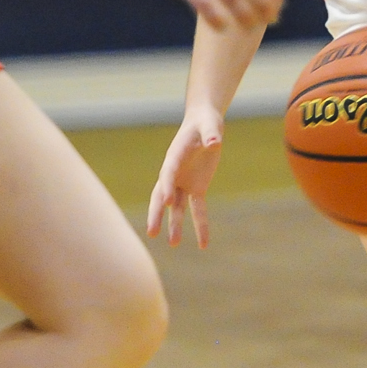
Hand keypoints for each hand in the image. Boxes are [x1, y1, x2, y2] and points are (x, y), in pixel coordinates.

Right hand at [147, 108, 224, 248]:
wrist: (204, 125)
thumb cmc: (205, 123)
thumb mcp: (210, 126)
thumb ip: (211, 134)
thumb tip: (215, 142)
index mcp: (175, 155)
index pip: (168, 173)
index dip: (167, 186)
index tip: (167, 201)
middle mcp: (175, 172)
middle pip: (161, 195)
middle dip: (156, 214)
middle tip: (152, 232)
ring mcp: (184, 182)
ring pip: (176, 207)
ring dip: (175, 224)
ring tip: (173, 244)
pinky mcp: (196, 188)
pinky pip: (197, 209)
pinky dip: (200, 225)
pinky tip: (203, 244)